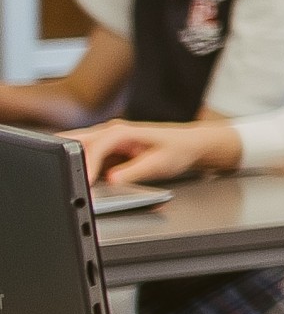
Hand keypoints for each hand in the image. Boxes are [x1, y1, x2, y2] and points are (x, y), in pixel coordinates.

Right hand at [76, 119, 241, 185]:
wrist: (190, 144)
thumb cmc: (177, 150)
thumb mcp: (158, 164)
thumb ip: (134, 172)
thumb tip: (112, 180)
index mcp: (122, 132)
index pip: (95, 147)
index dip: (86, 164)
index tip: (80, 180)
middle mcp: (111, 132)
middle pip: (78, 142)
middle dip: (68, 159)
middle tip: (64, 179)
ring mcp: (107, 140)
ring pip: (79, 148)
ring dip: (72, 163)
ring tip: (69, 182)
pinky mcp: (107, 150)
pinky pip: (87, 156)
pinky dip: (80, 167)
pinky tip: (80, 180)